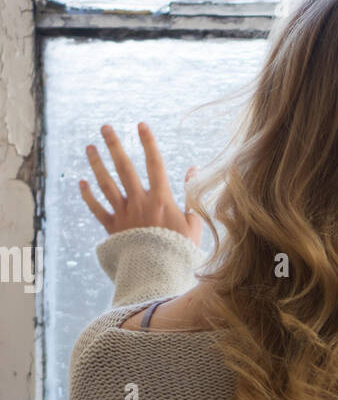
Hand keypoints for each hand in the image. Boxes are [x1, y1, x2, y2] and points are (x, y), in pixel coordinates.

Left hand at [79, 122, 202, 244]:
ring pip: (106, 184)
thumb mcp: (194, 223)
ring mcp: (123, 214)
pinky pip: (97, 209)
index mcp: (161, 199)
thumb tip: (193, 169)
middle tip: (105, 127)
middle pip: (124, 167)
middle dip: (114, 145)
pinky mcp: (113, 229)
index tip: (141, 125)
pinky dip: (88, 195)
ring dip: (96, 164)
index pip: (154, 164)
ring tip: (89, 147)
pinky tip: (81, 182)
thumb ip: (191, 194)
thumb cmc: (181, 251)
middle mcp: (139, 202)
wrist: (159, 274)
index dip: (148, 142)